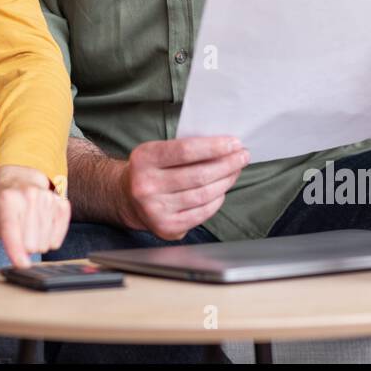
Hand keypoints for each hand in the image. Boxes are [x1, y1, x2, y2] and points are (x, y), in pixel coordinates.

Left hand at [0, 165, 70, 270]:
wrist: (18, 180)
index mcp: (6, 200)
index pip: (12, 230)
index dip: (16, 249)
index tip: (21, 264)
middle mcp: (29, 196)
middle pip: (31, 244)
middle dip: (22, 248)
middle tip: (16, 234)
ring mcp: (47, 199)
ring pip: (45, 243)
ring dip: (36, 244)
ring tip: (27, 230)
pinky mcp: (61, 204)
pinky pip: (58, 238)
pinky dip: (49, 240)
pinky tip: (40, 229)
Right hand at [117, 136, 249, 240]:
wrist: (127, 197)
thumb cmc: (152, 169)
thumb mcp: (158, 151)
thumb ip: (185, 148)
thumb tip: (225, 147)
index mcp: (144, 158)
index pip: (185, 150)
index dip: (214, 146)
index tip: (234, 143)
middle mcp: (146, 185)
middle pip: (199, 175)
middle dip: (227, 164)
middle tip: (242, 156)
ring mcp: (155, 209)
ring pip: (203, 195)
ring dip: (225, 181)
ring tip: (235, 171)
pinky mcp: (166, 227)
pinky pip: (201, 213)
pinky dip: (216, 200)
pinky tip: (221, 190)